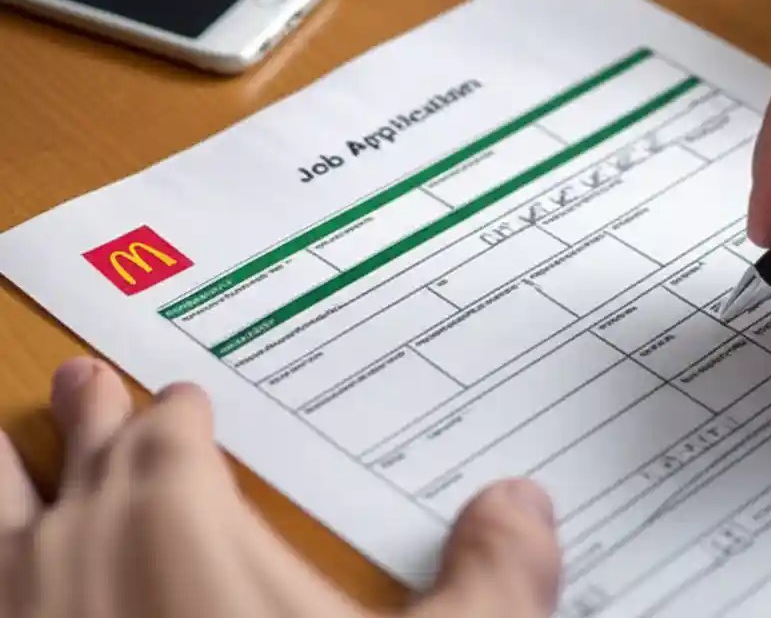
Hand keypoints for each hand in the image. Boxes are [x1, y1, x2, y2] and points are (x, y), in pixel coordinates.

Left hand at [0, 358, 561, 617]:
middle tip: (91, 382)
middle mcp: (86, 572)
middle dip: (91, 426)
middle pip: (84, 475)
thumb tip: (523, 502)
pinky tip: (5, 583)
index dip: (176, 417)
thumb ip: (496, 577)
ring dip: (5, 482)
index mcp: (184, 534)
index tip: (183, 403)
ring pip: (2, 531)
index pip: (169, 445)